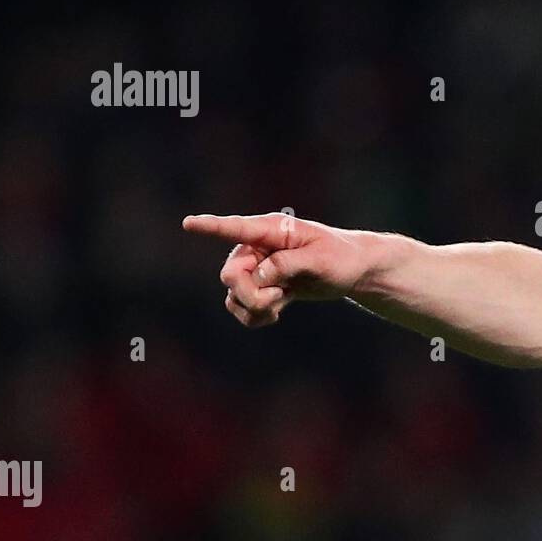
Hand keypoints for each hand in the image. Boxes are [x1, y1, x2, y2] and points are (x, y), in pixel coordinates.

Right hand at [182, 212, 370, 326]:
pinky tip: (276, 316)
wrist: (353, 271)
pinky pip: (241, 308)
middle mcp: (257, 248)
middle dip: (251, 294)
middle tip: (280, 297)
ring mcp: (256, 268)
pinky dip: (255, 317)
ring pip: (234, 295)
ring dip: (255, 308)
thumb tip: (259, 275)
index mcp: (272, 230)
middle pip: (231, 275)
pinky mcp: (261, 287)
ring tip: (282, 303)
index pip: (236, 228)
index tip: (188, 223)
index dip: (210, 227)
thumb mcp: (320, 259)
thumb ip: (288, 264)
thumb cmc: (341, 257)